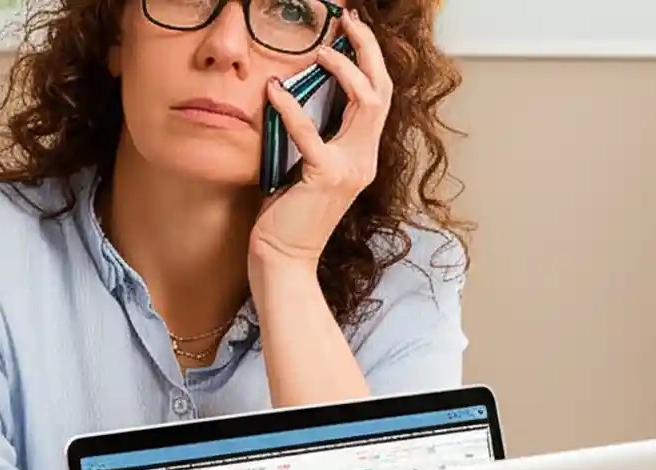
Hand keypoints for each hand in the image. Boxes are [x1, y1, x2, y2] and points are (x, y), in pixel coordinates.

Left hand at [249, 8, 393, 269]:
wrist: (284, 258)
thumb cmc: (288, 215)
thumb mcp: (306, 167)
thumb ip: (312, 136)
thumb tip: (294, 94)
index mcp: (363, 155)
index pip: (379, 98)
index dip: (370, 61)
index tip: (353, 31)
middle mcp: (364, 159)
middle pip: (382, 91)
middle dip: (368, 50)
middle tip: (348, 22)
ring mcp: (350, 169)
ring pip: (365, 103)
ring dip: (343, 69)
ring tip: (320, 51)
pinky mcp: (325, 177)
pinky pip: (311, 132)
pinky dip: (291, 107)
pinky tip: (273, 90)